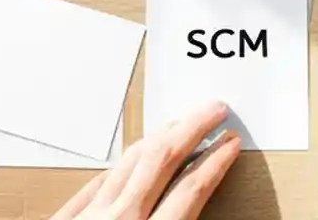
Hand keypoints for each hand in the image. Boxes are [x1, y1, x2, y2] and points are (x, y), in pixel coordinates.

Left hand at [51, 101, 241, 219]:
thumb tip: (194, 207)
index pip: (191, 189)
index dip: (215, 162)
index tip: (230, 143)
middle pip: (163, 159)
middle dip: (193, 128)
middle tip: (214, 109)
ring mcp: (87, 218)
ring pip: (129, 163)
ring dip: (160, 138)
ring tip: (179, 124)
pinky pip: (95, 184)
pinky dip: (120, 167)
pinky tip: (130, 158)